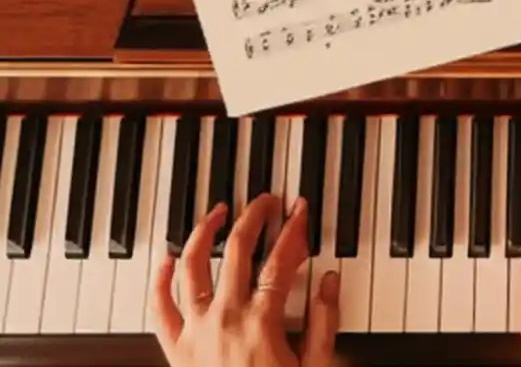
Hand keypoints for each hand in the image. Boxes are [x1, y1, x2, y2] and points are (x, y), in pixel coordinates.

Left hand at [150, 195, 340, 366]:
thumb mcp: (317, 366)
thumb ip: (326, 320)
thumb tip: (330, 280)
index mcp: (262, 322)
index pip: (280, 260)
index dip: (293, 229)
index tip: (299, 211)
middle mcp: (224, 318)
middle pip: (235, 250)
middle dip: (253, 216)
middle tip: (265, 201)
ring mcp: (195, 331)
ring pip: (190, 266)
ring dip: (202, 232)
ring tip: (217, 213)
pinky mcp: (174, 349)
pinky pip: (158, 307)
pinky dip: (159, 279)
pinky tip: (166, 258)